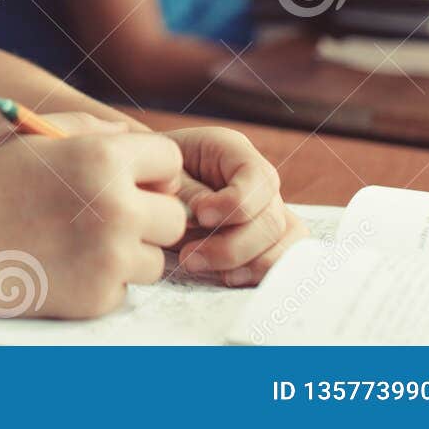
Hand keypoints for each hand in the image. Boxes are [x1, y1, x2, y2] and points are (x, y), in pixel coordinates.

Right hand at [0, 112, 188, 318]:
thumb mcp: (34, 134)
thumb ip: (93, 128)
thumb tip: (139, 140)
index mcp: (103, 159)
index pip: (171, 163)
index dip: (152, 171)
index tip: (130, 179)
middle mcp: (116, 209)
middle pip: (174, 217)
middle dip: (149, 215)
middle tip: (110, 215)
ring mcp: (109, 259)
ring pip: (155, 259)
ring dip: (129, 253)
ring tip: (80, 240)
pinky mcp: (96, 299)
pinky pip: (123, 290)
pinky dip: (102, 281)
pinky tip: (62, 266)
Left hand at [162, 126, 307, 286]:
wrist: (146, 182)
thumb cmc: (153, 173)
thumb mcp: (162, 174)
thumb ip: (186, 192)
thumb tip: (206, 217)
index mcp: (232, 150)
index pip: (259, 178)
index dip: (236, 204)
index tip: (200, 216)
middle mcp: (256, 180)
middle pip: (271, 220)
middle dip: (232, 247)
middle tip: (188, 257)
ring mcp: (264, 210)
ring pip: (282, 243)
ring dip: (246, 264)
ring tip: (202, 267)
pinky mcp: (260, 237)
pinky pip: (279, 257)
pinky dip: (256, 272)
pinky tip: (225, 277)